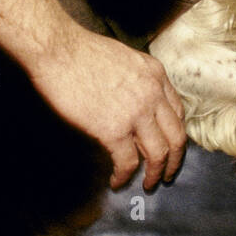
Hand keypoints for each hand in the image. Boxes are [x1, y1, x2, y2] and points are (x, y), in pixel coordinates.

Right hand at [28, 29, 186, 189]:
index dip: (175, 134)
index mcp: (155, 74)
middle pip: (176, 137)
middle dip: (173, 161)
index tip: (169, 147)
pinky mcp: (114, 130)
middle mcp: (153, 94)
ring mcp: (136, 113)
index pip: (177, 111)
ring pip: (158, 154)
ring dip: (154, 174)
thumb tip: (130, 103)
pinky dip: (124, 176)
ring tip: (147, 185)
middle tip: (166, 175)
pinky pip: (128, 162)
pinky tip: (117, 180)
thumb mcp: (123, 59)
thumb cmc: (80, 51)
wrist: (58, 50)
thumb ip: (135, 80)